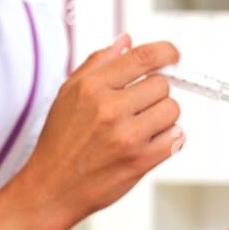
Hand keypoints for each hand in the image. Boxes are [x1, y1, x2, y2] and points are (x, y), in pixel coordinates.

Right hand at [16, 35, 180, 226]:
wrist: (51, 188)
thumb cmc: (60, 140)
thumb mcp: (68, 93)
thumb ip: (98, 63)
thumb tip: (127, 41)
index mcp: (92, 87)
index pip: (143, 57)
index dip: (166, 51)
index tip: (173, 54)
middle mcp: (109, 108)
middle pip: (162, 85)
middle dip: (154, 94)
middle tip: (138, 108)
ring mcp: (127, 136)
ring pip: (172, 110)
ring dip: (162, 118)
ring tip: (140, 128)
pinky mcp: (140, 161)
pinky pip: (177, 138)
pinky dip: (168, 140)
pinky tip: (148, 144)